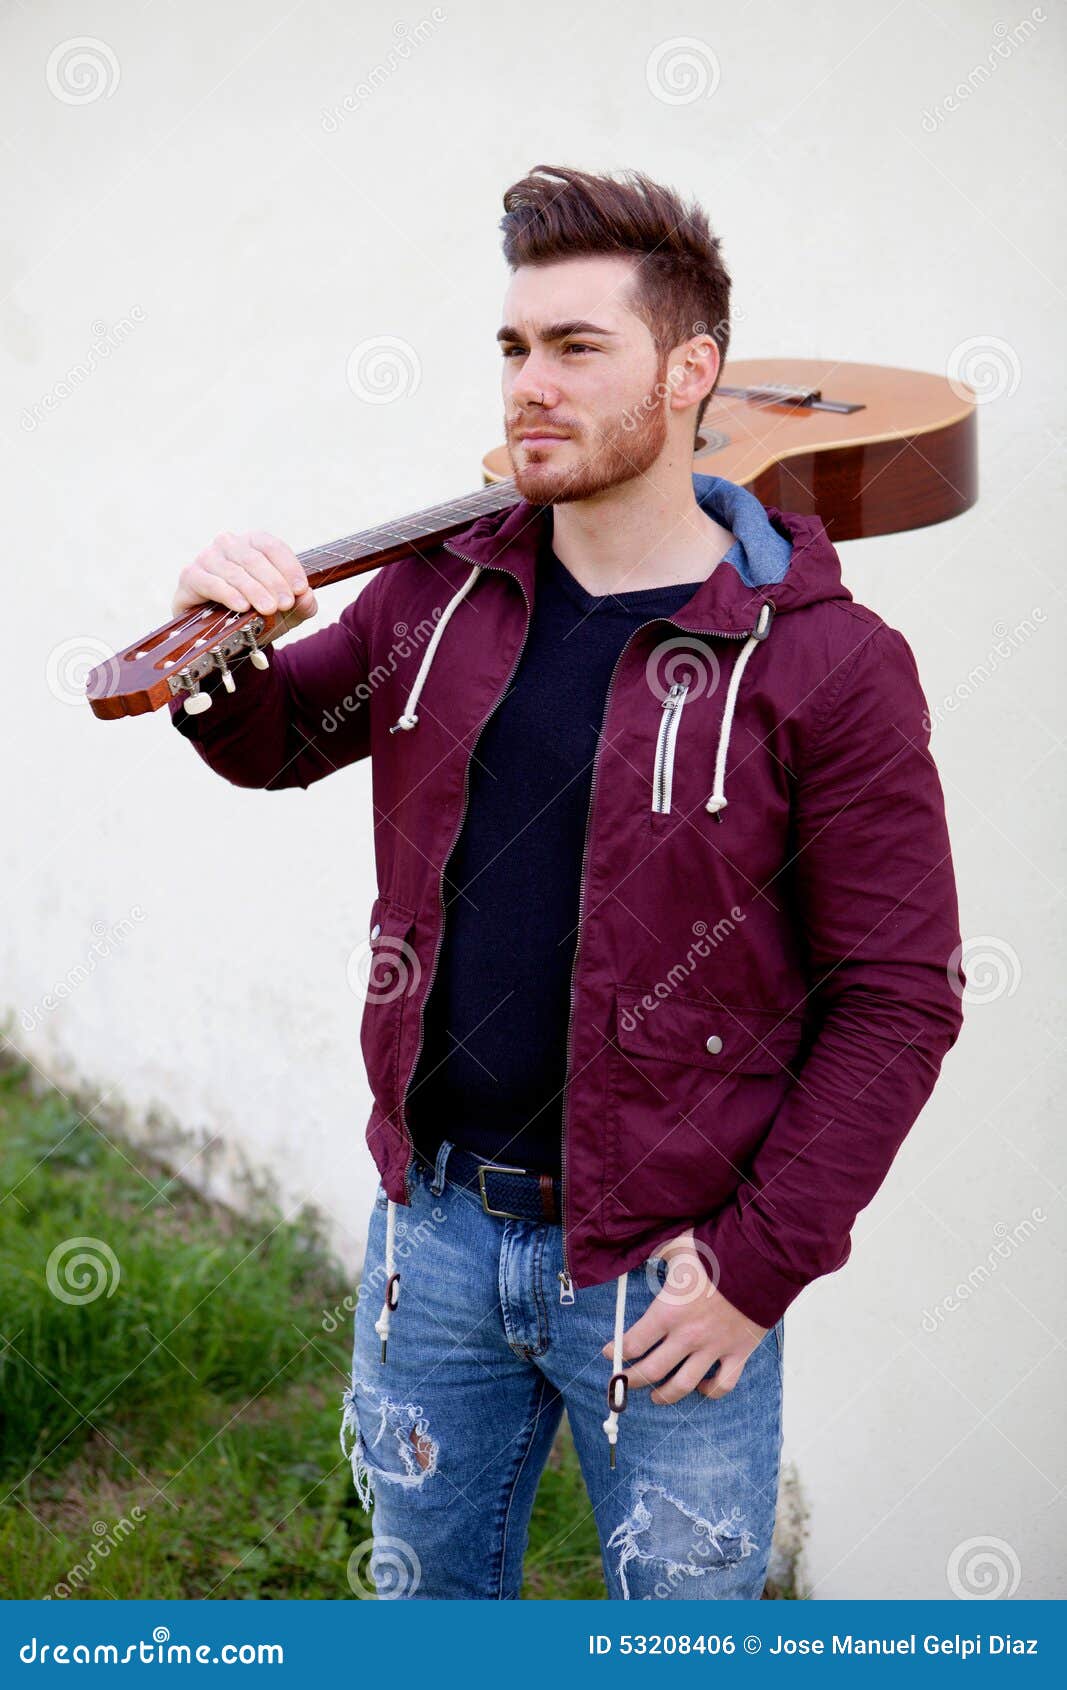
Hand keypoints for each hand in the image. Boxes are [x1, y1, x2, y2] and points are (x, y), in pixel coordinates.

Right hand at [172, 530, 317, 644]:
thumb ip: (303, 604)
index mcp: (253, 543)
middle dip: (273, 582)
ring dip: (253, 590)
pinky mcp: (190, 576)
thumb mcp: (286, 612)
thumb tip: (308, 597)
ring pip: (234, 571)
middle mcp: (229, 545)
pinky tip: (241, 606)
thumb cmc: (257, 614)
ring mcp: (207, 558)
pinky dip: (227, 593)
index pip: (272, 546)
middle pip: (254, 558)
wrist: (224, 633)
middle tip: (285, 604)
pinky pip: (209, 581)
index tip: (301, 589)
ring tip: (268, 609)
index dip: (289, 567)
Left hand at [600, 1227, 767, 1405]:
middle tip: (623, 1383)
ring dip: (664, 1396)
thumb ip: (656, 1252)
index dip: (616, 1353)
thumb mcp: (678, 1245)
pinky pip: (723, 1385)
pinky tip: (702, 1388)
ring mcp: (714, 1347)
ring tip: (655, 1397)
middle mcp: (688, 1336)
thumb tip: (643, 1250)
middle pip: (651, 1371)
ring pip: (682, 1386)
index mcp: (668, 1311)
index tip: (609, 1354)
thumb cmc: (716, 1249)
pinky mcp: (739, 1352)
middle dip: (631, 1380)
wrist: (761, 1258)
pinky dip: (710, 1392)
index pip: (632, 1343)